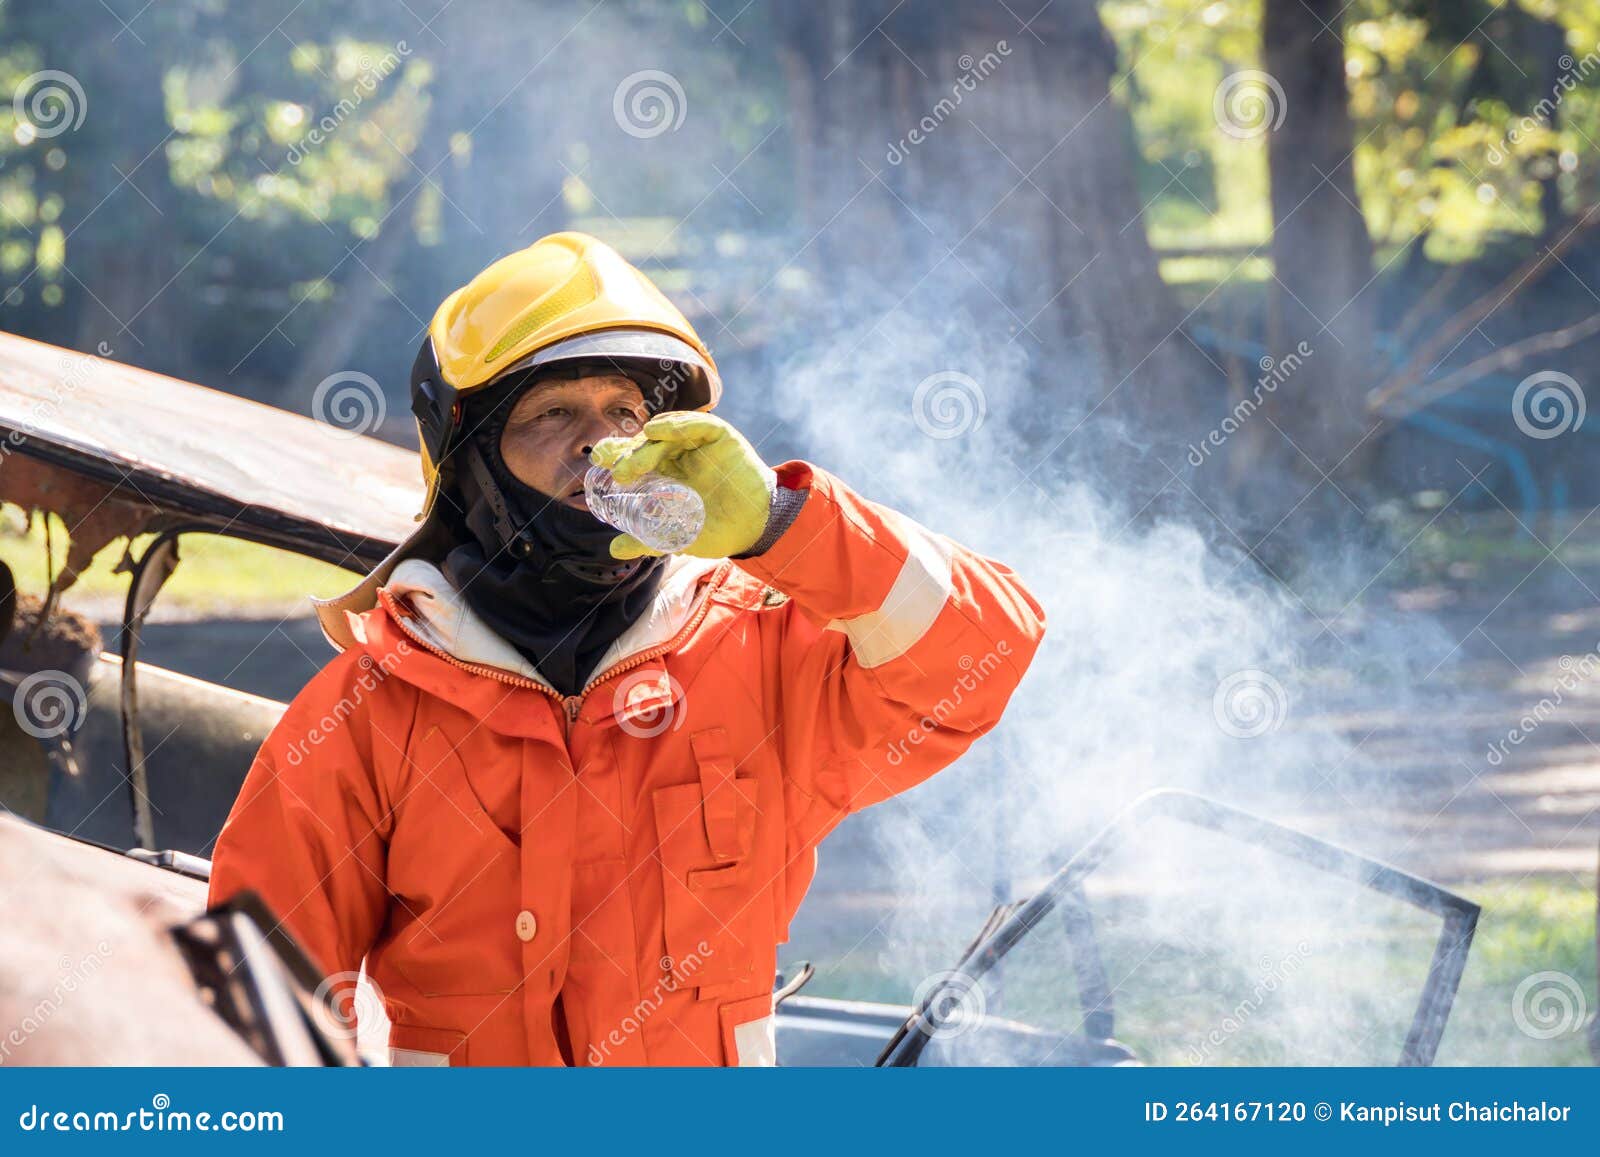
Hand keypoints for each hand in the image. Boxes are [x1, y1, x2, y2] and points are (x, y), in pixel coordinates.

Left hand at [590, 412, 773, 558]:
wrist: (756, 528)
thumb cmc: (718, 529)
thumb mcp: (678, 537)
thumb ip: (648, 541)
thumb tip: (614, 550)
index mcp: (665, 472)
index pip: (635, 456)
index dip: (616, 454)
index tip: (597, 461)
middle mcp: (679, 454)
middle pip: (647, 444)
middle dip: (627, 452)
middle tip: (614, 467)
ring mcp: (699, 443)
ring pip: (667, 435)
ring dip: (646, 445)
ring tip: (631, 463)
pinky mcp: (721, 437)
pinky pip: (697, 425)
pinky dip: (677, 424)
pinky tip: (657, 430)